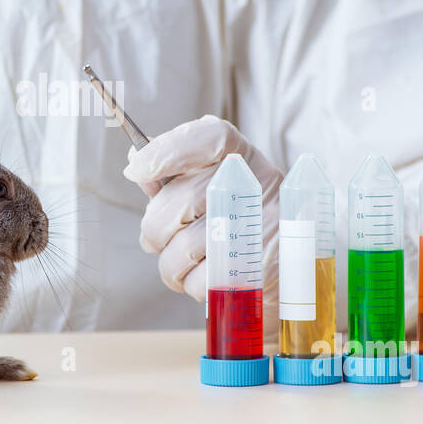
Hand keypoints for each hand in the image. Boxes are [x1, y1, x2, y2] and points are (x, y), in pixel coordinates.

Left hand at [122, 115, 283, 302]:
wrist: (286, 271)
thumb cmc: (235, 225)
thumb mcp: (210, 191)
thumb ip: (175, 177)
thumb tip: (137, 163)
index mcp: (244, 159)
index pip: (210, 138)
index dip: (168, 150)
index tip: (136, 168)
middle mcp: (259, 187)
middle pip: (183, 198)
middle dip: (155, 228)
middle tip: (155, 239)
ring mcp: (265, 228)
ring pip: (184, 247)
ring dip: (170, 263)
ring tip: (179, 262)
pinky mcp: (263, 271)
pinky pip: (200, 281)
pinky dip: (191, 285)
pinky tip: (203, 277)